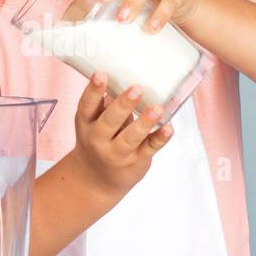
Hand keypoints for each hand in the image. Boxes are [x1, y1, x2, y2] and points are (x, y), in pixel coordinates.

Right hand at [70, 72, 173, 195]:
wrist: (96, 180)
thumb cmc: (98, 140)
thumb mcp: (92, 123)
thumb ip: (105, 104)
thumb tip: (125, 76)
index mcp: (86, 123)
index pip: (87, 106)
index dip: (93, 90)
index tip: (100, 74)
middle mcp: (98, 139)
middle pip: (110, 121)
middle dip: (123, 105)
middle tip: (136, 89)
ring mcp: (117, 152)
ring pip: (130, 137)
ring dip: (144, 122)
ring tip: (156, 108)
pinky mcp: (136, 160)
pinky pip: (149, 148)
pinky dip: (160, 138)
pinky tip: (169, 128)